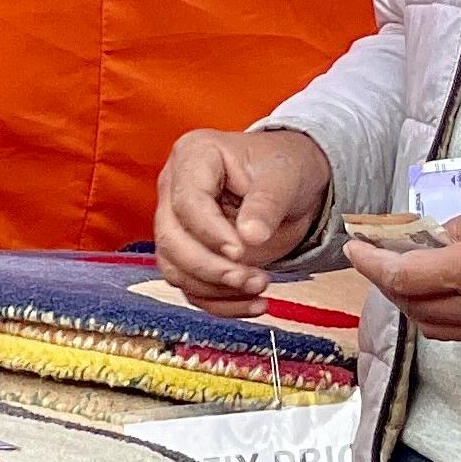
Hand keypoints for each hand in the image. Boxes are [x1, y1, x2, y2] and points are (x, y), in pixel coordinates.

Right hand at [154, 127, 332, 314]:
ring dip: (215, 289)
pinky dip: (219, 302)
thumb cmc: (282, 167)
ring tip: (260, 288)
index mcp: (194, 157)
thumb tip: (250, 237)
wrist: (289, 184)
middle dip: (211, 268)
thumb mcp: (284, 177)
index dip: (211, 233)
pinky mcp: (187, 253)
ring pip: (175, 268)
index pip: (187, 202)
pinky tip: (253, 304)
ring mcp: (177, 223)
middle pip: (172, 239)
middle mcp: (175, 189)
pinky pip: (191, 286)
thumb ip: (267, 204)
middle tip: (252, 279)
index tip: (242, 251)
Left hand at [347, 190, 460, 342]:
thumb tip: (436, 236)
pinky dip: (434, 314)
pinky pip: (456, 331)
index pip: (405, 275)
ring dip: (406, 303)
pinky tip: (436, 293)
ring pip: (430, 324)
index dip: (373, 263)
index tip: (357, 248)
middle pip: (411, 304)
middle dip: (384, 282)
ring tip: (402, 276)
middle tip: (374, 257)